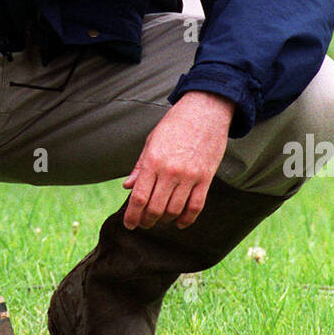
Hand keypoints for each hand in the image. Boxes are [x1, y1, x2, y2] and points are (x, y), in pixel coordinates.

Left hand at [122, 91, 234, 229]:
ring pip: (174, 210)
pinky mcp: (206, 178)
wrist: (205, 110)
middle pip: (155, 208)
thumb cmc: (175, 124)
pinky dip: (187, 219)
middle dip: (146, 221)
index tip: (128, 224)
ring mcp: (189, 176)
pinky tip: (180, 222)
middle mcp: (170, 171)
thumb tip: (127, 186)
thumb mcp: (152, 141)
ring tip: (160, 220)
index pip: (138, 197)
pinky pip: (196, 206)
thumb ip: (140, 166)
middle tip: (143, 223)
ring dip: (165, 220)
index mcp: (153, 161)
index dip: (132, 215)